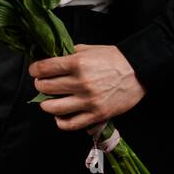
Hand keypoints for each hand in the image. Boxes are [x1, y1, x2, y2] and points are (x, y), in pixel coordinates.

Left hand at [28, 45, 145, 130]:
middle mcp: (81, 83)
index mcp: (78, 64)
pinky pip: (69, 124)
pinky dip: (60, 121)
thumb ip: (70, 53)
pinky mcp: (96, 114)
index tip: (35, 71)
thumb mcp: (90, 49)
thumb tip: (51, 58)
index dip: (35, 69)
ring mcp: (88, 101)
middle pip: (45, 87)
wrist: (138, 71)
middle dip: (40, 84)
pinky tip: (60, 115)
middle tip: (43, 83)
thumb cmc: (115, 60)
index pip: (44, 68)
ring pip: (53, 107)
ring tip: (49, 100)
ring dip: (46, 104)